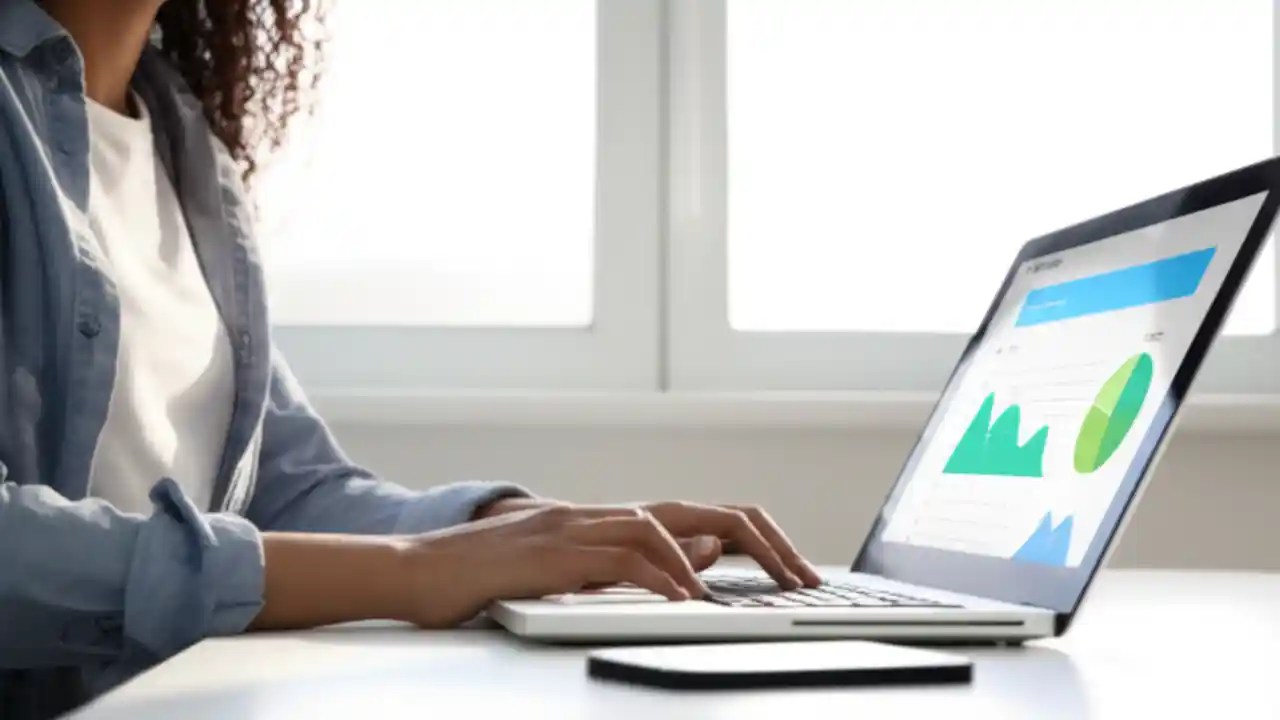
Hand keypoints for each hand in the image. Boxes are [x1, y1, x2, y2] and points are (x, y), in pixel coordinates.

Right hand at [395, 502, 818, 628]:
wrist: (416, 571)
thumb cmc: (492, 580)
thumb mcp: (577, 572)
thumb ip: (638, 563)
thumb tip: (706, 556)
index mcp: (609, 521)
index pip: (699, 515)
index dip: (753, 538)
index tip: (792, 573)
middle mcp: (599, 514)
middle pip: (698, 508)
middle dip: (761, 540)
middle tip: (803, 576)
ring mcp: (574, 527)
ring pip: (664, 522)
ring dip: (721, 555)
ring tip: (764, 587)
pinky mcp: (551, 553)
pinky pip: (619, 556)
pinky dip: (661, 572)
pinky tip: (687, 596)